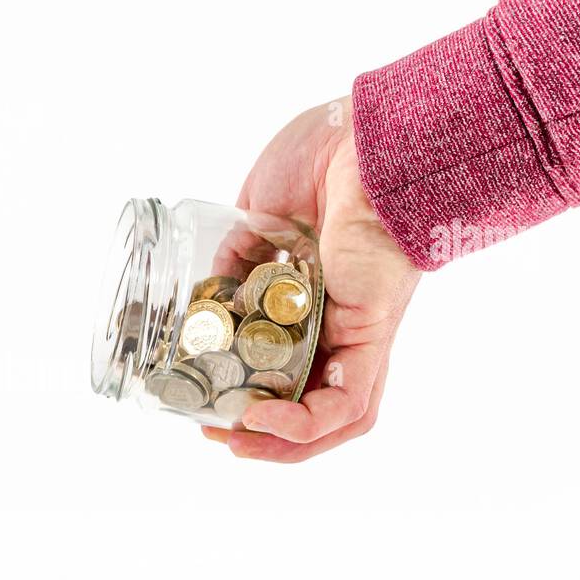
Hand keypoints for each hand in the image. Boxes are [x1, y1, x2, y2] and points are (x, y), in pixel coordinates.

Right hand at [203, 97, 419, 461]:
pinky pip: (346, 402)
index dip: (247, 388)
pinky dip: (303, 425)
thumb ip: (236, 254)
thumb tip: (213, 290)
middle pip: (313, 402)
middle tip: (216, 431)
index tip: (206, 397)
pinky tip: (259, 420)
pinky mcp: (373, 334)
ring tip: (238, 442)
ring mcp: (360, 330)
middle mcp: (341, 321)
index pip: (289, 361)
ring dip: (285, 444)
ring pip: (336, 416)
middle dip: (263, 432)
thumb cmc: (321, 157)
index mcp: (315, 292)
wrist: (361, 136)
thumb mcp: (256, 213)